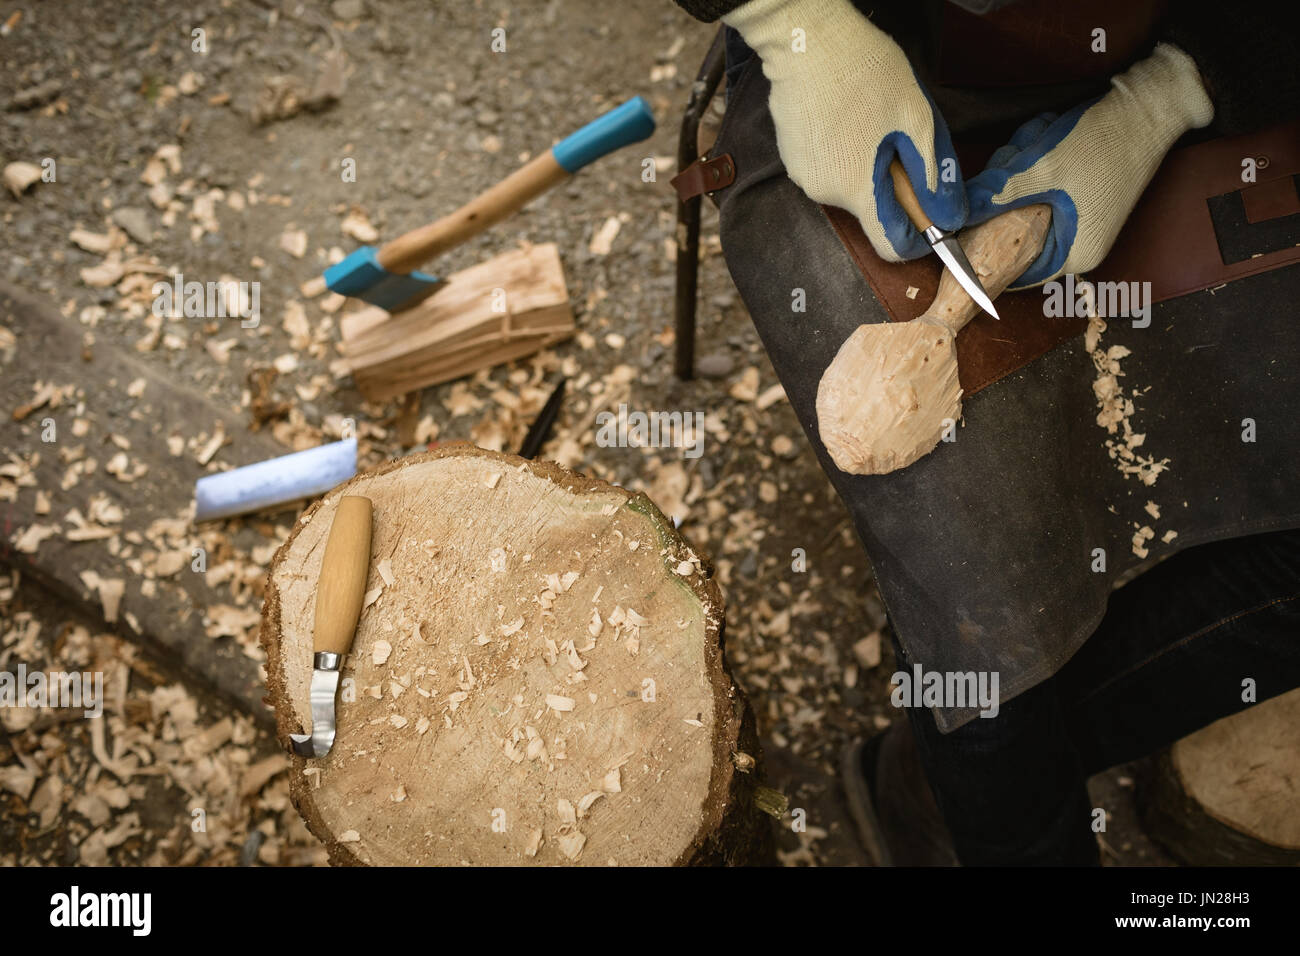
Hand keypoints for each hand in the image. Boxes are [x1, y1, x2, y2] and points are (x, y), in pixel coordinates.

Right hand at [724, 0, 965, 261]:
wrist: (807, 37)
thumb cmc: (865, 72)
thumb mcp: (916, 120)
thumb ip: (932, 176)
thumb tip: (948, 217)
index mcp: (858, 189)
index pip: (891, 247)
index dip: (917, 238)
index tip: (931, 218)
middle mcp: (825, 193)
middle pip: (871, 210)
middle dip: (891, 185)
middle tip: (902, 139)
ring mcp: (804, 176)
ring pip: (849, 187)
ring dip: (867, 166)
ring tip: (870, 121)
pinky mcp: (792, 158)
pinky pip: (828, 169)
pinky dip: (844, 153)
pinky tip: (847, 117)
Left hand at [965, 43, 1213, 288]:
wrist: (1150, 103)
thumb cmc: (1103, 142)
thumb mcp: (1039, 170)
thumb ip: (993, 196)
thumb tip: (953, 216)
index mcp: (1074, 253)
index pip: (1015, 271)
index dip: (985, 250)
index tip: (961, 228)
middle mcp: (1081, 243)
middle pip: (1017, 232)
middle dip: (1006, 195)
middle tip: (1014, 159)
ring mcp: (1083, 217)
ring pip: (1026, 204)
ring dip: (1021, 170)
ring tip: (1037, 140)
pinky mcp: (1082, 193)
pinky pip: (1042, 186)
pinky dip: (1037, 163)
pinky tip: (1045, 135)